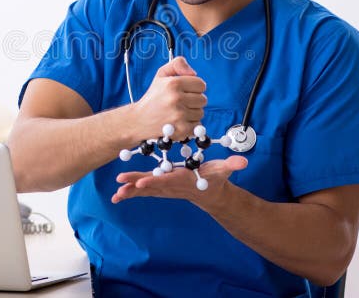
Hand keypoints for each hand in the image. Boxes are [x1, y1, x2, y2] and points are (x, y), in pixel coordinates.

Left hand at [111, 155, 247, 204]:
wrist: (211, 195)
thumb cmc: (216, 179)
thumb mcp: (224, 171)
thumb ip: (232, 166)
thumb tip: (243, 162)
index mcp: (184, 180)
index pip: (167, 182)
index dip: (154, 183)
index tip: (141, 183)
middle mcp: (172, 186)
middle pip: (152, 186)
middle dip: (136, 187)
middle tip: (121, 187)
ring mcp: (165, 188)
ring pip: (146, 189)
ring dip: (130, 191)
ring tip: (116, 194)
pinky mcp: (161, 187)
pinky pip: (144, 190)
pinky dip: (130, 191)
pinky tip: (117, 195)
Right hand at [128, 56, 206, 140]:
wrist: (139, 120)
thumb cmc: (153, 97)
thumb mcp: (161, 74)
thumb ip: (178, 64)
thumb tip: (194, 72)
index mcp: (173, 83)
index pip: (201, 84)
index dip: (194, 88)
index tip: (185, 91)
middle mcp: (176, 98)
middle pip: (203, 99)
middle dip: (194, 101)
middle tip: (180, 103)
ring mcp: (179, 115)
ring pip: (200, 113)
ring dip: (192, 113)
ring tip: (178, 112)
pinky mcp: (181, 129)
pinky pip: (198, 126)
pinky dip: (190, 125)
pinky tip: (179, 122)